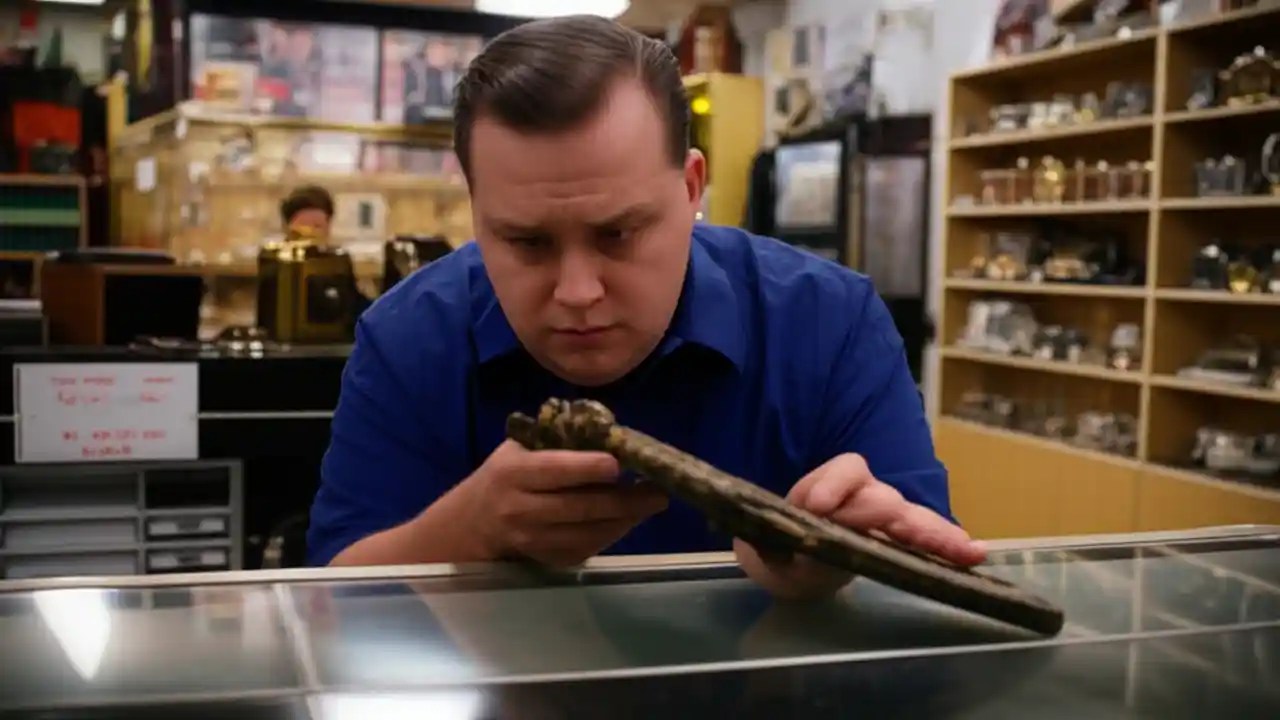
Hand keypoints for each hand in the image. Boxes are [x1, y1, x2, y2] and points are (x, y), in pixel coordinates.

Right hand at [459, 440, 668, 566]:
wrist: (472, 524)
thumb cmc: (504, 476)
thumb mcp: (518, 449)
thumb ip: (556, 440)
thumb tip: (609, 430)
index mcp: (514, 473)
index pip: (554, 471)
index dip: (587, 468)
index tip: (618, 464)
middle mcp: (520, 509)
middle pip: (579, 507)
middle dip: (624, 500)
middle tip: (658, 491)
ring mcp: (533, 540)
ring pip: (587, 533)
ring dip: (625, 519)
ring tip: (651, 503)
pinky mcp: (546, 559)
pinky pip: (586, 549)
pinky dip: (612, 534)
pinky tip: (628, 519)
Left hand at [735, 453, 986, 599]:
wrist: (789, 569)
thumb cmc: (781, 550)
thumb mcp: (771, 545)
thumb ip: (777, 536)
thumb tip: (800, 528)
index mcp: (828, 490)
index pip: (846, 470)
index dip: (834, 484)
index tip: (817, 506)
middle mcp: (864, 495)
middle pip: (881, 496)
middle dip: (883, 511)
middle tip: (891, 522)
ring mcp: (887, 516)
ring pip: (910, 516)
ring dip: (932, 531)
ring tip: (961, 548)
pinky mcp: (903, 539)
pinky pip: (928, 537)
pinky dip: (948, 544)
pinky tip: (972, 555)